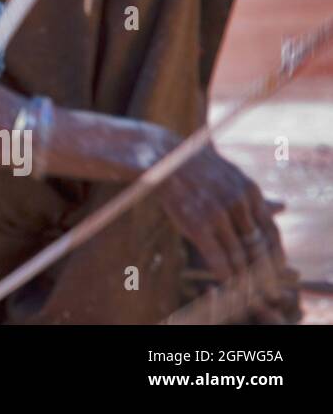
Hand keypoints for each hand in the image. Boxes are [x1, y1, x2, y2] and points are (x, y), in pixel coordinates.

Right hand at [158, 141, 297, 320]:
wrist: (160, 155)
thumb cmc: (194, 167)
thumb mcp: (230, 174)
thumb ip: (252, 195)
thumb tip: (283, 207)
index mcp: (250, 190)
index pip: (271, 231)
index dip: (274, 254)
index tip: (273, 269)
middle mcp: (239, 202)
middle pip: (257, 247)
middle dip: (260, 270)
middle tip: (260, 285)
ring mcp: (218, 214)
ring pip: (239, 256)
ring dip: (242, 276)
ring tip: (242, 287)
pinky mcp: (197, 224)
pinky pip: (217, 258)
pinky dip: (223, 272)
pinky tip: (223, 279)